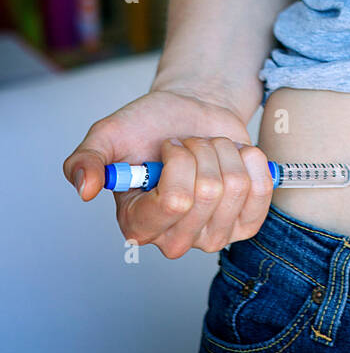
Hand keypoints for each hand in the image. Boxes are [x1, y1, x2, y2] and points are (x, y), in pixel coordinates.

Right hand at [62, 89, 274, 257]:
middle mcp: (173, 239)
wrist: (190, 113)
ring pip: (236, 187)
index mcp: (137, 224)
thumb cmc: (150, 126)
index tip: (168, 146)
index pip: (174, 202)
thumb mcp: (110, 134)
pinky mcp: (245, 224)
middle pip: (208, 194)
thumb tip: (85, 189)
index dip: (178, 162)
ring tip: (207, 150)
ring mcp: (212, 237)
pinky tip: (234, 157)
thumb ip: (87, 159)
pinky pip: (261, 191)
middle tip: (189, 145)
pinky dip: (251, 160)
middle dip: (202, 151)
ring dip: (224, 152)